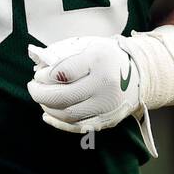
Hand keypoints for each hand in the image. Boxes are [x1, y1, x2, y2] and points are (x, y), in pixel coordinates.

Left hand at [26, 36, 145, 135]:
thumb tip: (38, 67)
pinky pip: (77, 127)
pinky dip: (58, 122)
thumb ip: (63, 55)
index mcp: (99, 60)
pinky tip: (48, 114)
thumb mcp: (88, 46)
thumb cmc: (108, 57)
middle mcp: (105, 84)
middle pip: (63, 97)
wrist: (140, 74)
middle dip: (40, 94)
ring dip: (48, 107)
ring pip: (68, 115)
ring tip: (42, 98)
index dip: (44, 76)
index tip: (39, 74)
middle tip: (33, 87)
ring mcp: (107, 105)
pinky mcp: (108, 120)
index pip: (62, 73)